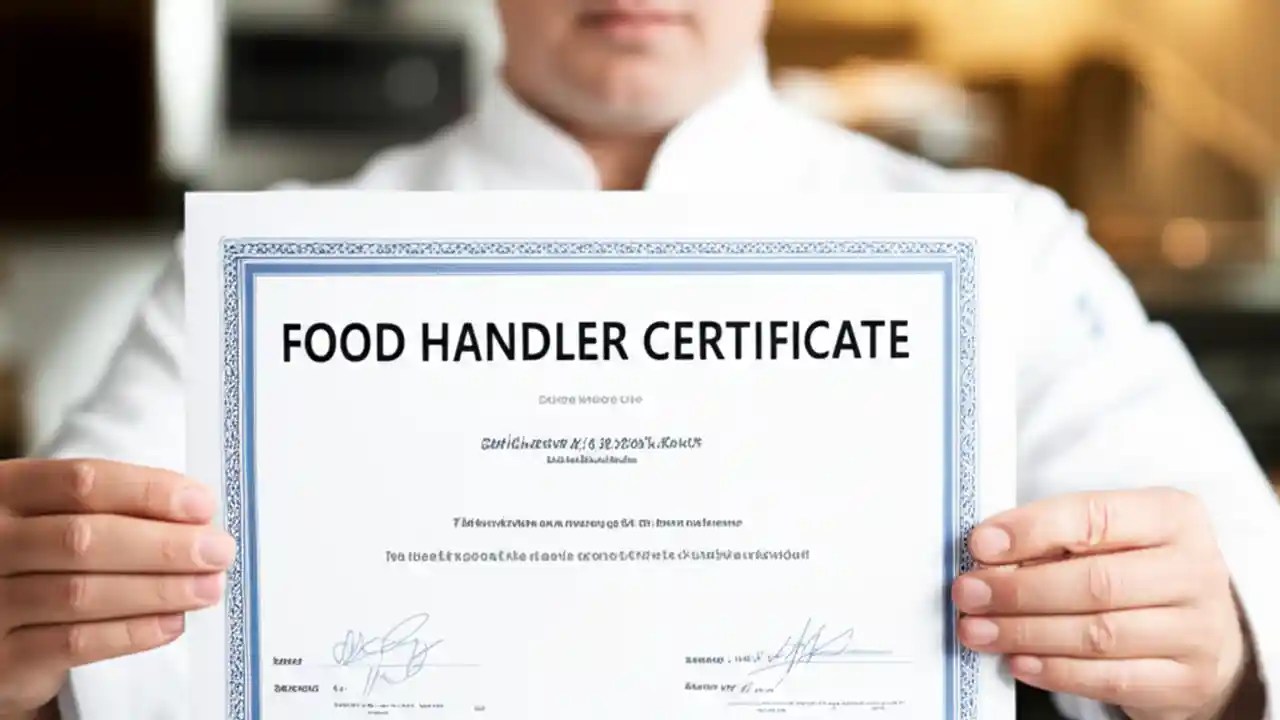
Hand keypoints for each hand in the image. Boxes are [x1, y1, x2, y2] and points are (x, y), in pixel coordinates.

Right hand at [0, 460, 234, 714]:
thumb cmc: (42, 559)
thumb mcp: (61, 518)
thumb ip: (118, 509)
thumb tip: (198, 519)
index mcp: (7, 491)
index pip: (82, 481)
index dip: (149, 491)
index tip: (202, 505)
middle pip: (84, 538)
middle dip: (164, 546)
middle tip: (218, 551)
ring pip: (82, 593)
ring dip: (158, 590)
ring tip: (207, 588)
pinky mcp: (3, 657)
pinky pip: (74, 643)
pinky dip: (132, 632)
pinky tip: (171, 622)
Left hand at [953, 489, 1249, 719]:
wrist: (1203, 635)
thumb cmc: (1139, 573)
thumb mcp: (1111, 539)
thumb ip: (1057, 540)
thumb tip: (989, 555)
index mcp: (1173, 517)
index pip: (1095, 517)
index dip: (1032, 530)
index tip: (981, 544)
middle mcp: (1194, 570)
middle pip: (1095, 582)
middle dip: (1019, 590)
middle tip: (969, 594)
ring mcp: (1196, 630)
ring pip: (1098, 634)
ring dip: (1025, 634)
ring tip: (978, 630)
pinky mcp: (1186, 680)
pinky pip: (1110, 679)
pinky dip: (1055, 671)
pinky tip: (1019, 661)